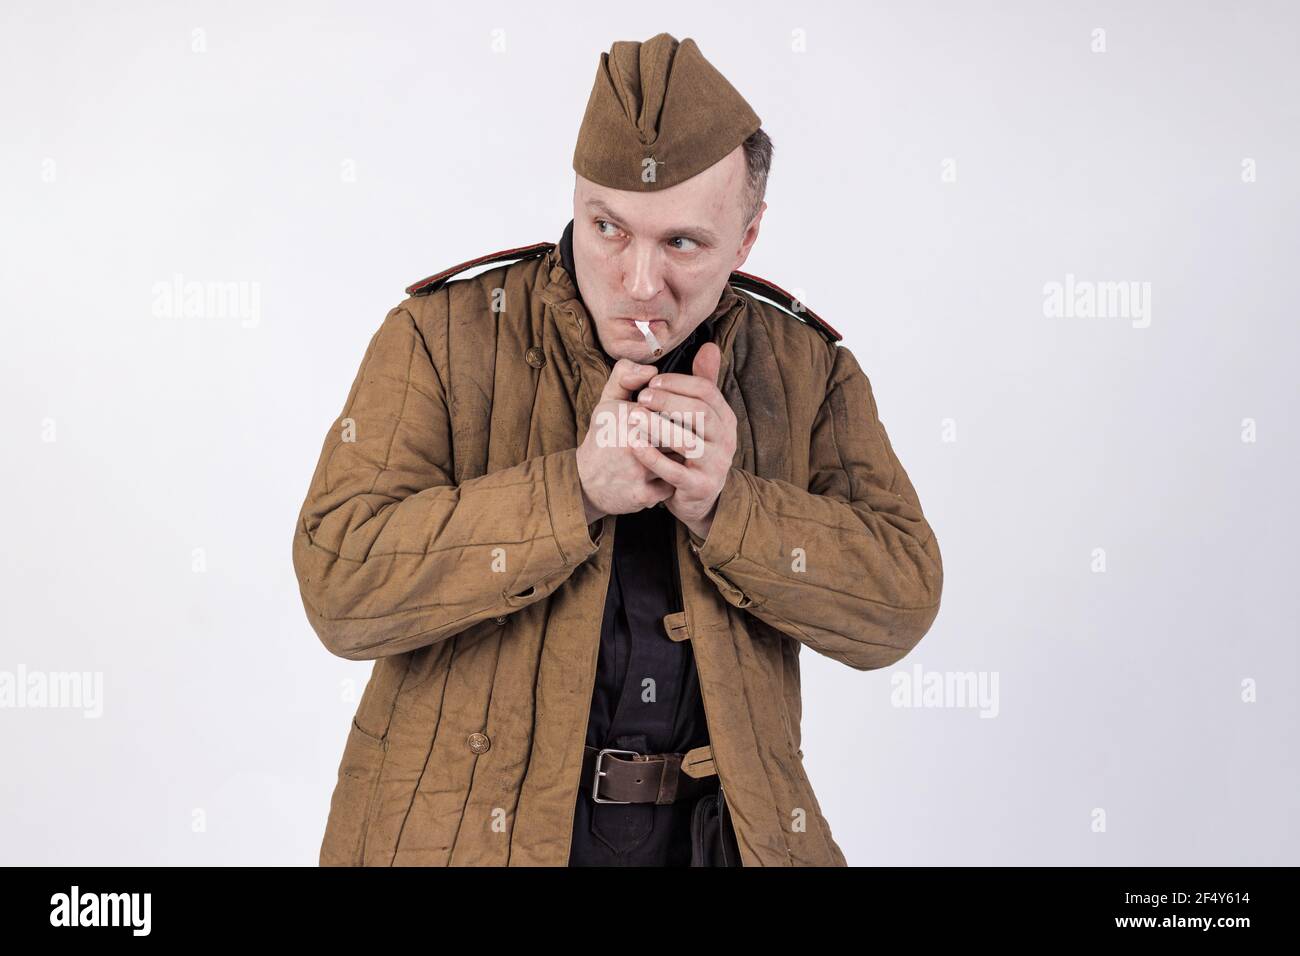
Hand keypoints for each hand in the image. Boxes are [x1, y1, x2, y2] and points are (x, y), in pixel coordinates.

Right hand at [575, 358, 675, 521]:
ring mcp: (638, 470)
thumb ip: (625, 376)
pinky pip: (672, 484)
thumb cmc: (603, 436)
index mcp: (628, 415)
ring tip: (670, 455)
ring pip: (678, 459)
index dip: (675, 413)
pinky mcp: (642, 494)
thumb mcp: (607, 401)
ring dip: (679, 458)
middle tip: (674, 438)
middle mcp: (633, 442)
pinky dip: (670, 480)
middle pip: (678, 433)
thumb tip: (651, 368)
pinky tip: (663, 475)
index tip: (669, 418)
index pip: (671, 408)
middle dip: (680, 436)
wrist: (585, 481)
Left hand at [626, 342, 736, 538]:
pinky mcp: (699, 487)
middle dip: (667, 401)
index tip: (651, 383)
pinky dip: (652, 457)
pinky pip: (674, 471)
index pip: (705, 391)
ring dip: (657, 426)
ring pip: (687, 441)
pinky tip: (633, 444)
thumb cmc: (694, 450)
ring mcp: (715, 465)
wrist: (697, 498)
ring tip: (633, 418)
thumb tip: (709, 346)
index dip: (677, 383)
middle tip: (641, 398)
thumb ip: (703, 382)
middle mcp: (726, 440)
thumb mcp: (701, 416)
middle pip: (698, 412)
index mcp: (725, 418)